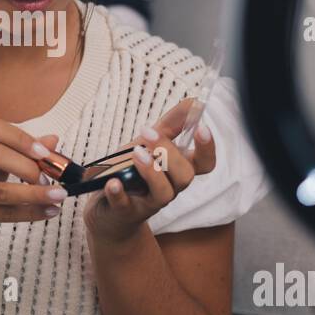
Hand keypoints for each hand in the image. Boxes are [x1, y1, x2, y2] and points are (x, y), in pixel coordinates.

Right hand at [0, 118, 66, 242]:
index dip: (21, 138)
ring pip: (2, 191)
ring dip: (36, 194)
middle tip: (50, 177)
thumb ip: (22, 149)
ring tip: (58, 196)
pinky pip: (3, 214)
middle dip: (29, 167)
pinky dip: (31, 212)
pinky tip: (48, 210)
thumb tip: (53, 141)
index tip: (45, 152)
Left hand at [83, 97, 216, 243]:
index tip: (202, 127)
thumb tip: (193, 102)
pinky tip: (113, 182)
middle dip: (170, 152)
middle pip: (185, 176)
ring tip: (136, 153)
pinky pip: (125, 205)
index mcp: (177, 171)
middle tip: (147, 132)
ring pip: (164, 193)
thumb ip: (172, 124)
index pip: (205, 163)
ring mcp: (148, 203)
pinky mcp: (125, 212)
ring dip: (151, 170)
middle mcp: (169, 189)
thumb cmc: (133, 173)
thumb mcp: (150, 144)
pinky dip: (119, 193)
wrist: (107, 210)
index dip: (207, 148)